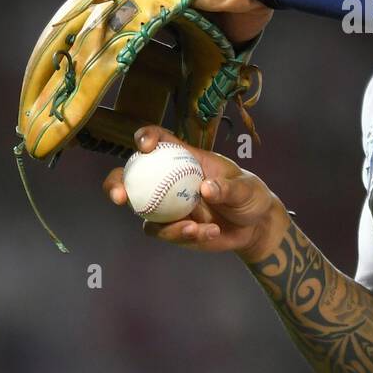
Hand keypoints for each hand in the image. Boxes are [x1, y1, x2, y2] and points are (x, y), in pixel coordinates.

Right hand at [102, 125, 289, 262]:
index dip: (147, 137)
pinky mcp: (172, 228)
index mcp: (187, 159)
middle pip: (132, 177)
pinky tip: (207, 234)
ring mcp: (168, 206)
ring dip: (163, 223)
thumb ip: (228, 188)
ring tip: (193, 229)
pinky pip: (165, 233)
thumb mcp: (246, 188)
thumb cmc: (250, 196)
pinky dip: (182, 235)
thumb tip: (205, 188)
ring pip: (142, 210)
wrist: (255, 227)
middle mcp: (170, 180)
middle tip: (119, 196)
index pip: (161, 141)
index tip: (146, 145)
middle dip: (116, 183)